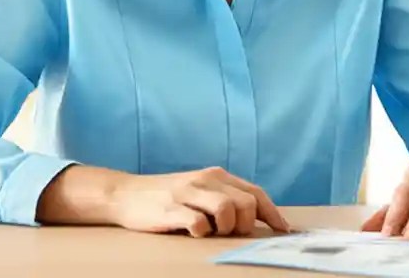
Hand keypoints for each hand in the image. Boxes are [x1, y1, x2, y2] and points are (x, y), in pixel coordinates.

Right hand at [110, 167, 291, 237]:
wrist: (125, 194)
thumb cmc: (168, 197)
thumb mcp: (200, 190)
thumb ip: (225, 198)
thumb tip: (257, 219)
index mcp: (217, 175)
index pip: (255, 192)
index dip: (271, 213)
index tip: (283, 230)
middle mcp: (205, 180)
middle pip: (245, 203)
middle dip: (245, 224)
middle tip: (231, 233)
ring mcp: (187, 193)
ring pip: (227, 210)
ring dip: (225, 228)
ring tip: (212, 232)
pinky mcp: (171, 209)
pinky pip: (198, 223)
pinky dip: (201, 232)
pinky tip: (194, 232)